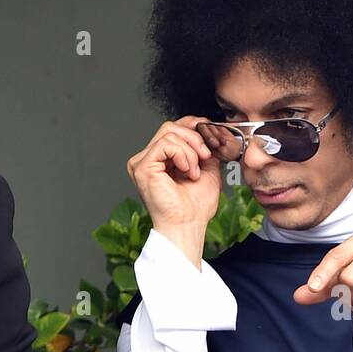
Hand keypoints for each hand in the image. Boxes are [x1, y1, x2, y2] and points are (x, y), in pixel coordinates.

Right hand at [126, 116, 221, 267]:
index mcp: (161, 159)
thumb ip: (204, 150)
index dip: (193, 125)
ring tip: (194, 171)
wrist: (188, 226)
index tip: (210, 132)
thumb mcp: (207, 170)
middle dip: (194, 138)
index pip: (173, 128)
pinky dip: (182, 154)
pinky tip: (187, 170)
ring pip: (169, 133)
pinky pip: (165, 144)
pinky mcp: (142, 167)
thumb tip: (210, 132)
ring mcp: (142, 162)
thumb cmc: (195, 207)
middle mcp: (148, 158)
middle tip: (206, 157)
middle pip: (170, 127)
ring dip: (190, 151)